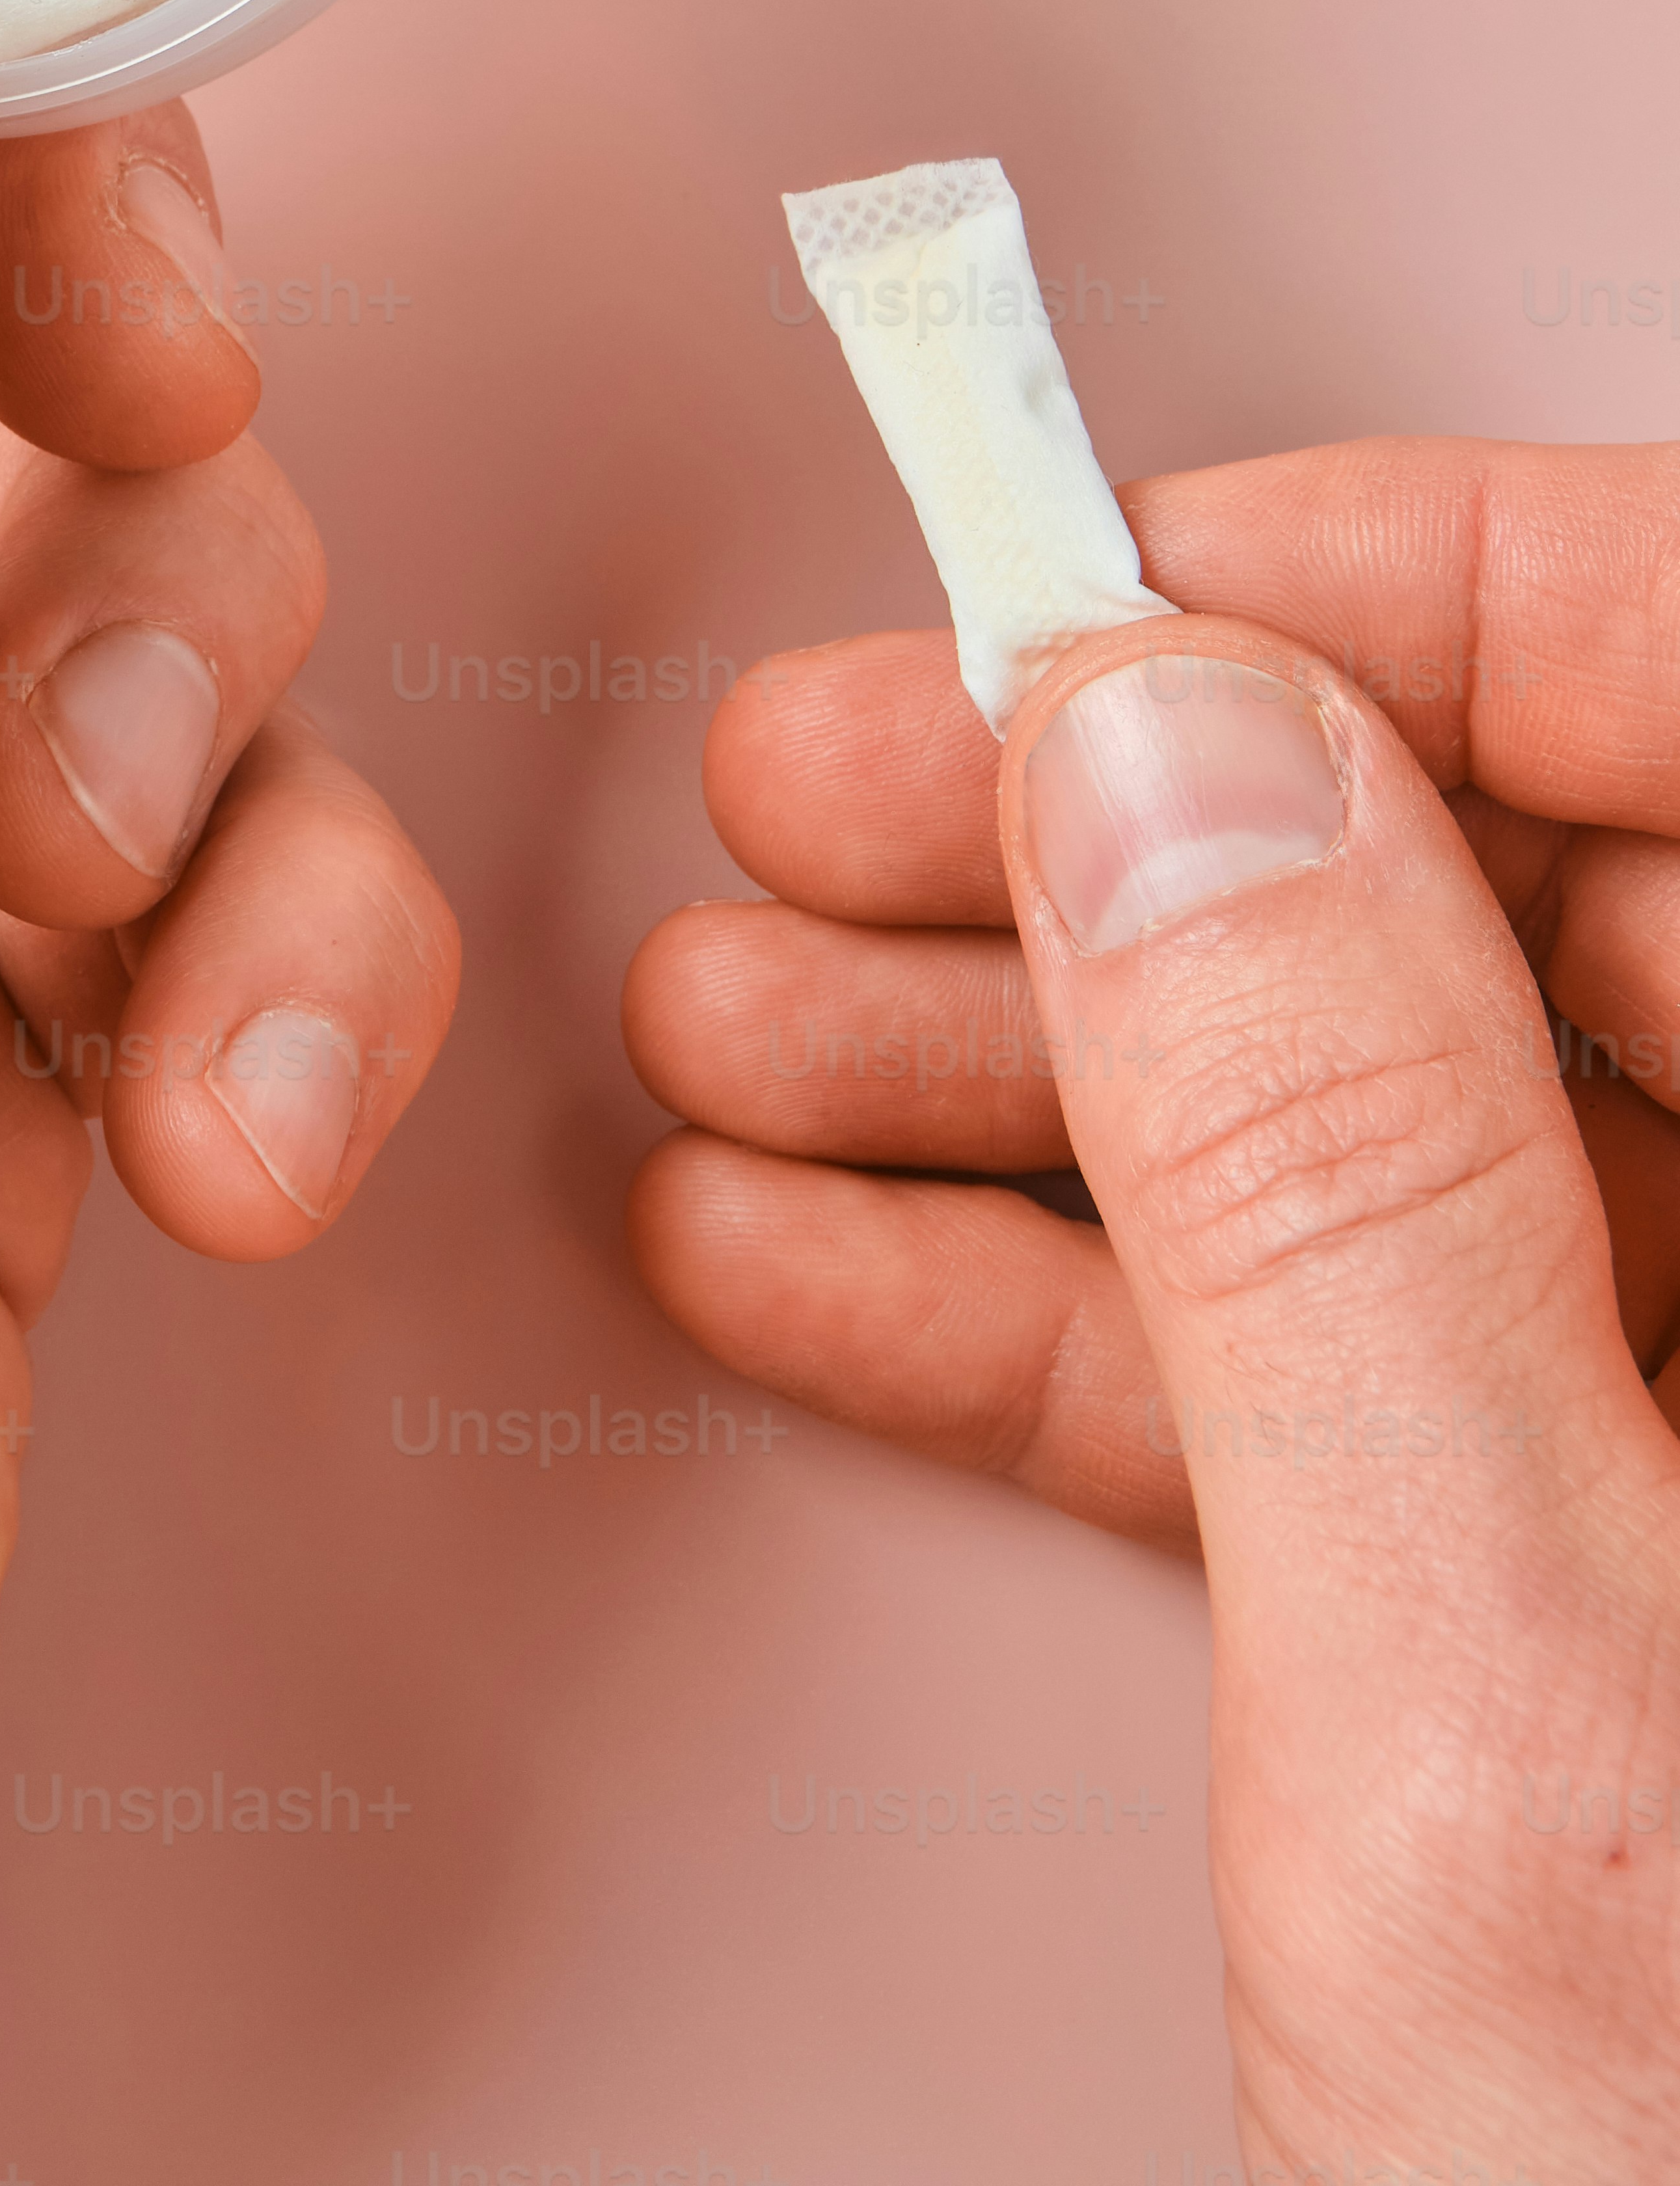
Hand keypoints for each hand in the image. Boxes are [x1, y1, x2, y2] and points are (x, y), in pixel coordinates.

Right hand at [623, 439, 1679, 2183]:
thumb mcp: (1517, 1748)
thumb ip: (1345, 1198)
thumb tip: (1176, 757)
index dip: (1413, 596)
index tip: (1100, 574)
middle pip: (1544, 921)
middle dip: (1135, 845)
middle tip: (825, 806)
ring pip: (1423, 1152)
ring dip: (1052, 1075)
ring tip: (734, 1037)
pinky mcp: (1642, 1650)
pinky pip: (1377, 1389)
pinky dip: (1094, 1322)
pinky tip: (826, 1252)